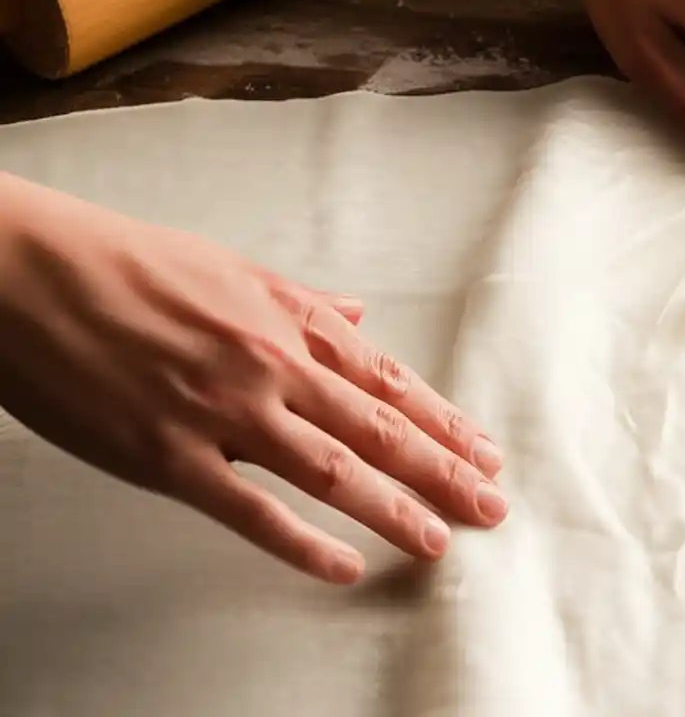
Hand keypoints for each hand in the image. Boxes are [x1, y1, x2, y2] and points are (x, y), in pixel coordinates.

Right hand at [0, 174, 506, 583]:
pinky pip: (250, 511)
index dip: (442, 421)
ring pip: (332, 470)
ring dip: (395, 509)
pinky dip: (303, 544)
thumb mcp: (229, 267)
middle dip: (443, 470)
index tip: (483, 451)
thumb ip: (302, 301)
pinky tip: (345, 567)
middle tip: (492, 506)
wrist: (25, 274)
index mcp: (285, 321)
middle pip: (377, 429)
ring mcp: (223, 413)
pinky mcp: (170, 457)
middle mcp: (270, 366)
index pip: (386, 380)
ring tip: (441, 541)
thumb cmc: (125, 264)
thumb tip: (358, 314)